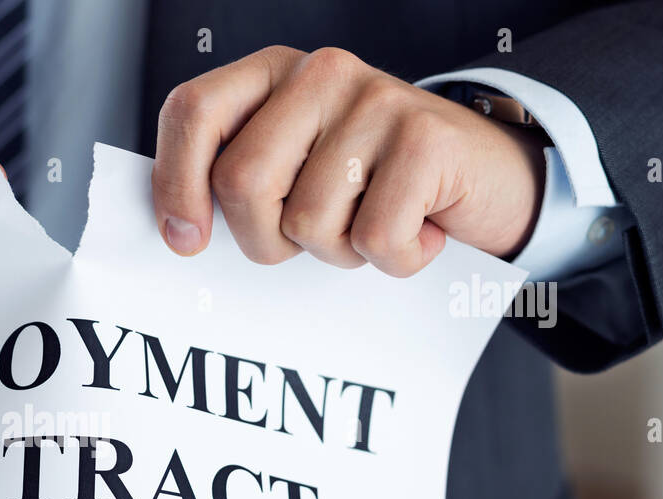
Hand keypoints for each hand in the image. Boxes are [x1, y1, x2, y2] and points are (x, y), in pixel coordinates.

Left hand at [151, 46, 546, 275]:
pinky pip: (373, 238)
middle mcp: (321, 74)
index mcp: (274, 76)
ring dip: (338, 253)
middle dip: (265, 240)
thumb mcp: (294, 173)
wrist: (486, 178)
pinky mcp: (428, 139)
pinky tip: (419, 232)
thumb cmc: (374, 186)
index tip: (185, 239)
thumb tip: (177, 230)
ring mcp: (377, 100)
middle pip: (242, 182)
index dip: (175, 181)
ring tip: (372, 224)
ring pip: (307, 222)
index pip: (193, 110)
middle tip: (307, 240)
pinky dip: (393, 259)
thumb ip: (236, 181)